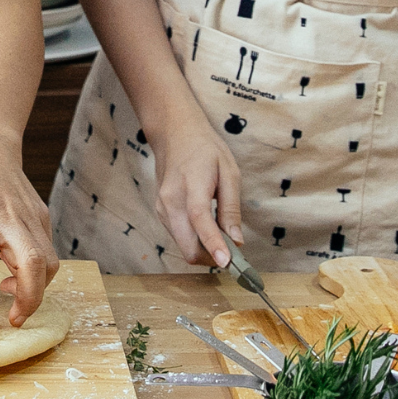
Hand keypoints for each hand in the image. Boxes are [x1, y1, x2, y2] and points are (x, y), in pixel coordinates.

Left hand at [0, 123, 58, 327]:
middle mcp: (5, 217)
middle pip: (33, 265)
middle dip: (30, 300)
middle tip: (13, 319)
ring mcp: (28, 215)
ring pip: (49, 262)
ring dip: (36, 288)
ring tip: (10, 289)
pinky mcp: (41, 215)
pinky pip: (48, 250)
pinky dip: (38, 270)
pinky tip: (15, 268)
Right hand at [150, 111, 243, 267]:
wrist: (174, 136)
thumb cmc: (205, 150)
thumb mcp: (229, 172)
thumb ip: (231, 208)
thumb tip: (237, 240)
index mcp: (191, 185)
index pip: (200, 220)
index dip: (214, 244)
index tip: (227, 263)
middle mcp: (170, 201)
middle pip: (188, 246)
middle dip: (212, 256)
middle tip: (234, 253)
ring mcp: (162, 209)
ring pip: (183, 246)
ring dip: (204, 250)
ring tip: (222, 235)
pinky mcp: (160, 214)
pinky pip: (179, 237)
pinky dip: (195, 241)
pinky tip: (207, 229)